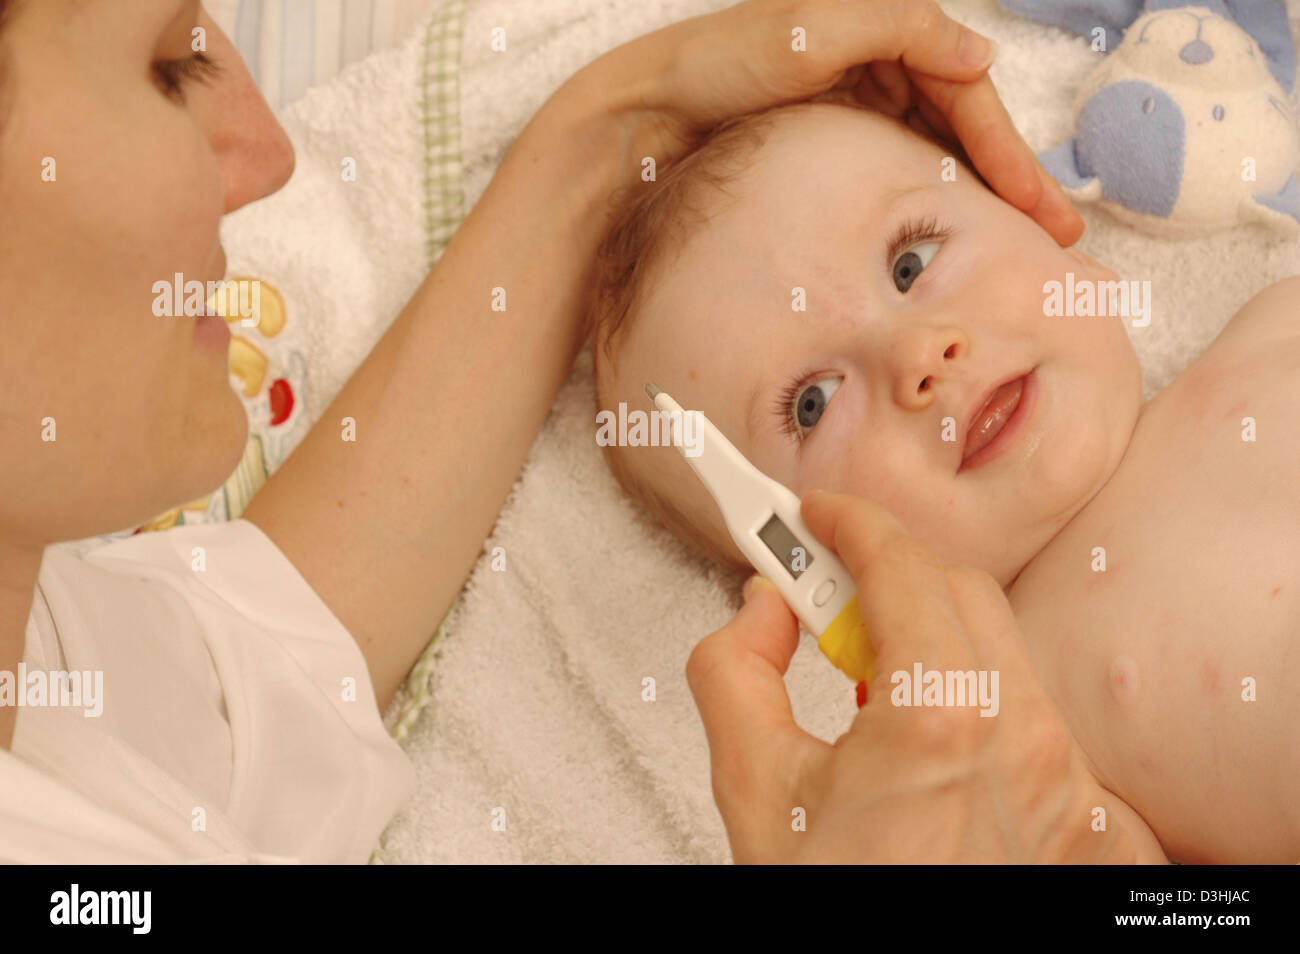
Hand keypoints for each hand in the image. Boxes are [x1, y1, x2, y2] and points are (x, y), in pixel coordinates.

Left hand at [568, 0, 1082, 245]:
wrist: (647, 117)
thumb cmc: (720, 64)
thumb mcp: (809, 28)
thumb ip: (900, 29)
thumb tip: (979, 54)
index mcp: (882, 32)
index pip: (966, 92)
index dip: (1007, 149)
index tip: (1036, 205)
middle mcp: (877, 67)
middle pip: (964, 126)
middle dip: (1011, 180)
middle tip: (1056, 237)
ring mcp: (856, 108)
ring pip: (938, 152)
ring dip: (981, 195)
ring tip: (1021, 245)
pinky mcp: (833, 143)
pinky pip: (900, 169)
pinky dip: (933, 198)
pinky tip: (955, 232)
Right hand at [687, 490, 1165, 862]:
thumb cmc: (835, 899)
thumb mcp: (751, 786)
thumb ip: (734, 669)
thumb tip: (761, 609)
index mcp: (938, 717)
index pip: (900, 564)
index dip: (846, 523)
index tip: (811, 515)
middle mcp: (1020, 736)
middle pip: (955, 591)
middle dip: (883, 578)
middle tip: (820, 604)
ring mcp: (1062, 775)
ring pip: (995, 651)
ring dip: (925, 645)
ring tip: (864, 703)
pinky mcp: (1083, 811)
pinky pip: (1024, 713)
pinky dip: (968, 702)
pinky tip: (920, 755)